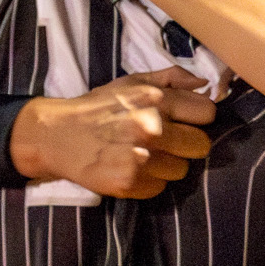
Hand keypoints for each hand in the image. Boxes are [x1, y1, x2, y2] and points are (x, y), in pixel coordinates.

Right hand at [9, 67, 216, 198]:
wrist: (57, 135)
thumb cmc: (98, 107)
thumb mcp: (132, 82)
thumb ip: (171, 78)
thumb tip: (205, 84)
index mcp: (156, 99)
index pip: (207, 113)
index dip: (198, 119)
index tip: (186, 122)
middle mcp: (151, 127)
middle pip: (201, 145)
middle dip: (186, 145)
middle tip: (166, 143)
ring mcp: (141, 157)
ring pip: (182, 170)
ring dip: (167, 165)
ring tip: (144, 156)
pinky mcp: (129, 182)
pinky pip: (159, 187)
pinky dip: (148, 181)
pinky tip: (131, 169)